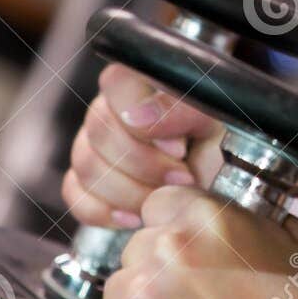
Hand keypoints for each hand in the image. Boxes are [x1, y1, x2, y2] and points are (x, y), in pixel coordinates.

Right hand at [64, 63, 224, 229]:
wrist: (221, 180)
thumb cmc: (221, 142)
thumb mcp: (215, 119)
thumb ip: (181, 108)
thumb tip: (139, 116)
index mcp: (140, 82)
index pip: (116, 82)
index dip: (143, 118)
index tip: (178, 147)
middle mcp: (109, 110)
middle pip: (99, 132)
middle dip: (145, 165)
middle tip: (182, 177)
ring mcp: (92, 147)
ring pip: (87, 167)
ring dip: (131, 192)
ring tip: (166, 197)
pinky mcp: (86, 183)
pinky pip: (76, 196)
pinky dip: (106, 212)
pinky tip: (136, 216)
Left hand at [88, 185, 297, 298]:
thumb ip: (270, 219)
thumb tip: (256, 211)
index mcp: (210, 220)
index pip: (161, 202)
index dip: (173, 228)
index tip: (185, 252)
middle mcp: (169, 251)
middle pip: (137, 245)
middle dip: (157, 269)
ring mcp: (140, 297)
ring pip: (118, 287)